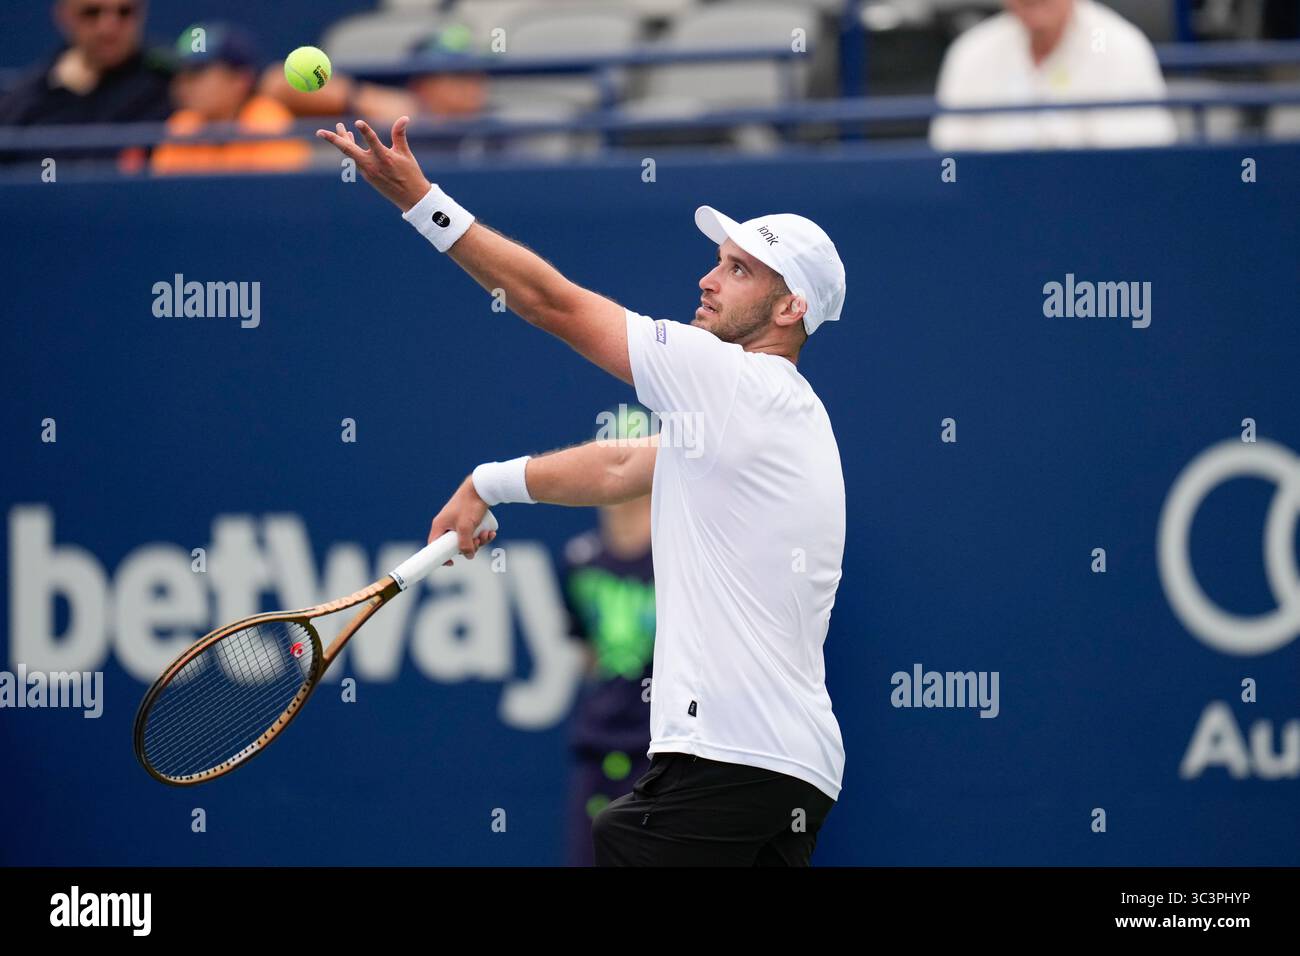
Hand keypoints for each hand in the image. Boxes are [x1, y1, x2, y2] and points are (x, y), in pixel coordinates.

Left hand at [315, 116, 431, 211]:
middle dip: (334, 140)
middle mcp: (372, 165)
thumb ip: (400, 135)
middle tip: (320, 132)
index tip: (358, 123)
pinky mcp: (367, 176)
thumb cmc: (410, 174)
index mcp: (385, 159)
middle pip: (349, 150)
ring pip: (350, 153)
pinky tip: (349, 139)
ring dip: (343, 140)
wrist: (410, 198)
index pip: (373, 142)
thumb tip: (404, 117)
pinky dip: (351, 148)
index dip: (365, 132)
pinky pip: (355, 159)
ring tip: (339, 126)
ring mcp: (367, 171)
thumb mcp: (405, 154)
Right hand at [428, 476, 496, 564]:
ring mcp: (457, 522)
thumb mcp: (466, 527)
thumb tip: (468, 556)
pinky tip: (491, 532)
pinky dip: (482, 534)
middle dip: (469, 546)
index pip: (434, 546)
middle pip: (454, 545)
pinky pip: (473, 532)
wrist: (482, 487)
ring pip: (466, 539)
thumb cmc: (470, 504)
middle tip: (478, 542)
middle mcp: (447, 524)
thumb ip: (465, 544)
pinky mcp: (468, 519)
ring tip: (488, 534)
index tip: (451, 563)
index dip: (441, 556)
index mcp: (440, 525)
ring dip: (479, 541)